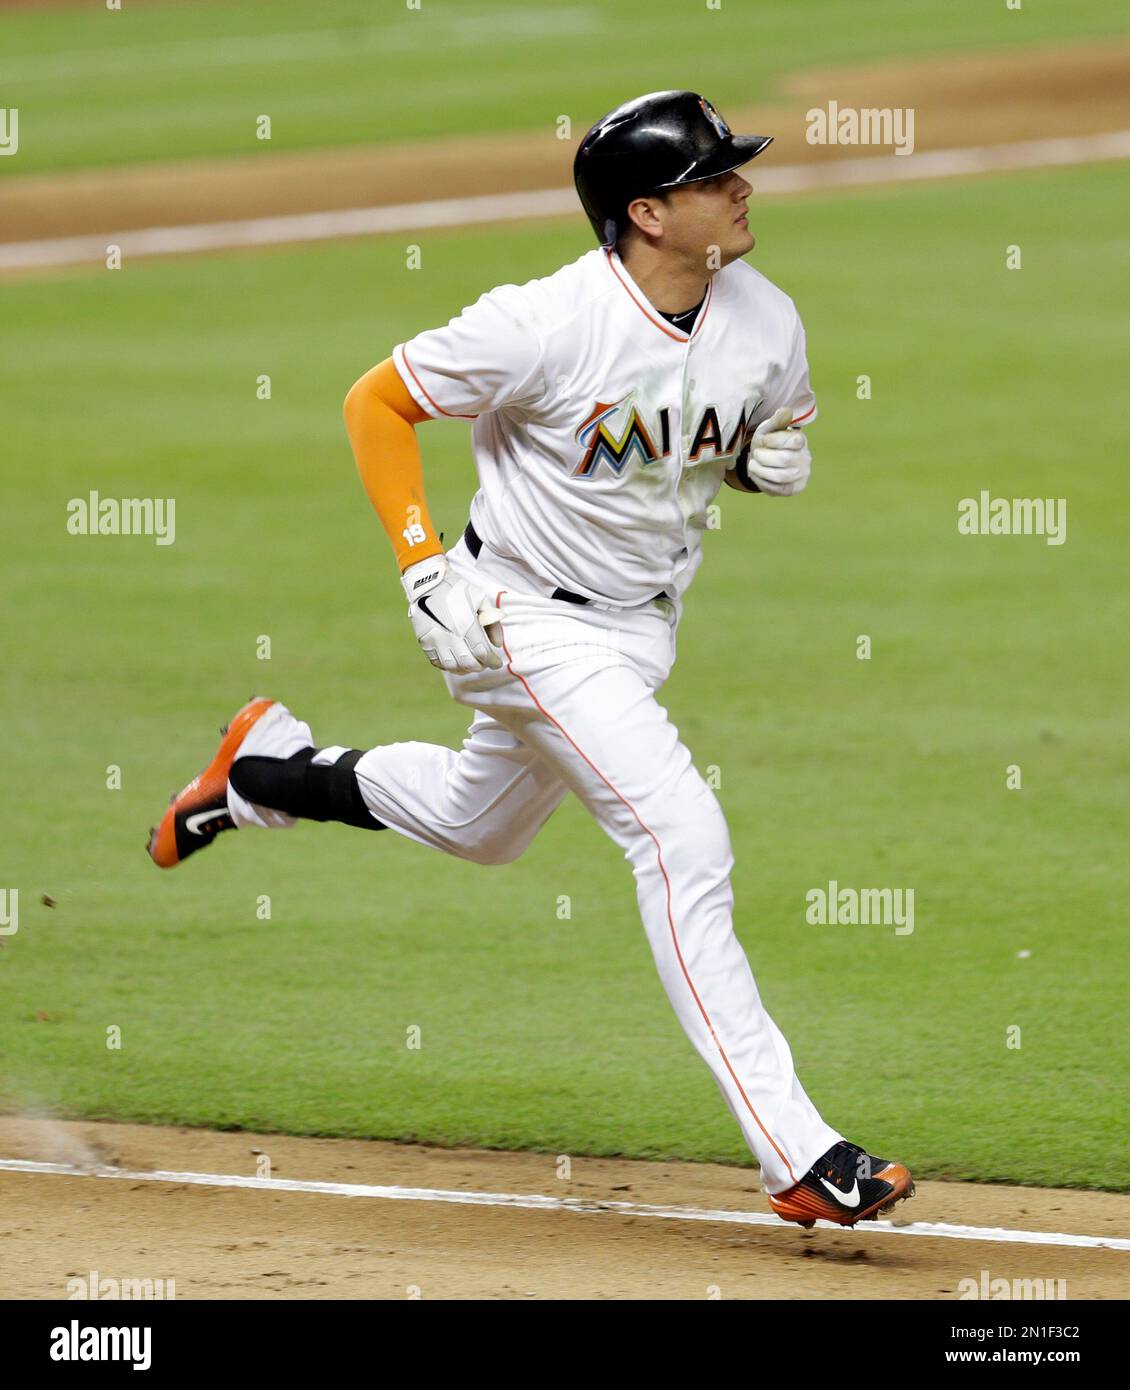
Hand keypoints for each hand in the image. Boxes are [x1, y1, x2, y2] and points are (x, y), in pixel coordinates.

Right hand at [401, 554, 503, 672]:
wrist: (427, 582)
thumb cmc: (458, 589)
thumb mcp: (480, 598)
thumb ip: (492, 621)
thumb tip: (497, 644)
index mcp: (466, 623)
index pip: (482, 652)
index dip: (492, 661)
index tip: (497, 663)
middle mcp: (449, 634)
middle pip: (468, 663)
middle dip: (480, 666)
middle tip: (485, 663)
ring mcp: (435, 639)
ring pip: (452, 666)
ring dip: (465, 669)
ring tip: (471, 664)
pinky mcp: (424, 641)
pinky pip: (437, 662)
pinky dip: (449, 666)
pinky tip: (456, 661)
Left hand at [744, 406, 811, 495]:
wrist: (767, 461)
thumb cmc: (768, 442)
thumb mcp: (769, 429)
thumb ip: (776, 421)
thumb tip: (786, 411)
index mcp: (801, 440)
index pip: (793, 440)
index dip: (773, 440)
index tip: (763, 440)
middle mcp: (805, 458)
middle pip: (785, 460)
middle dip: (764, 457)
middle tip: (755, 454)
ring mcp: (802, 475)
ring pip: (780, 477)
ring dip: (761, 471)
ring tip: (752, 465)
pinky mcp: (795, 488)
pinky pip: (778, 490)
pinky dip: (762, 482)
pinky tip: (756, 475)